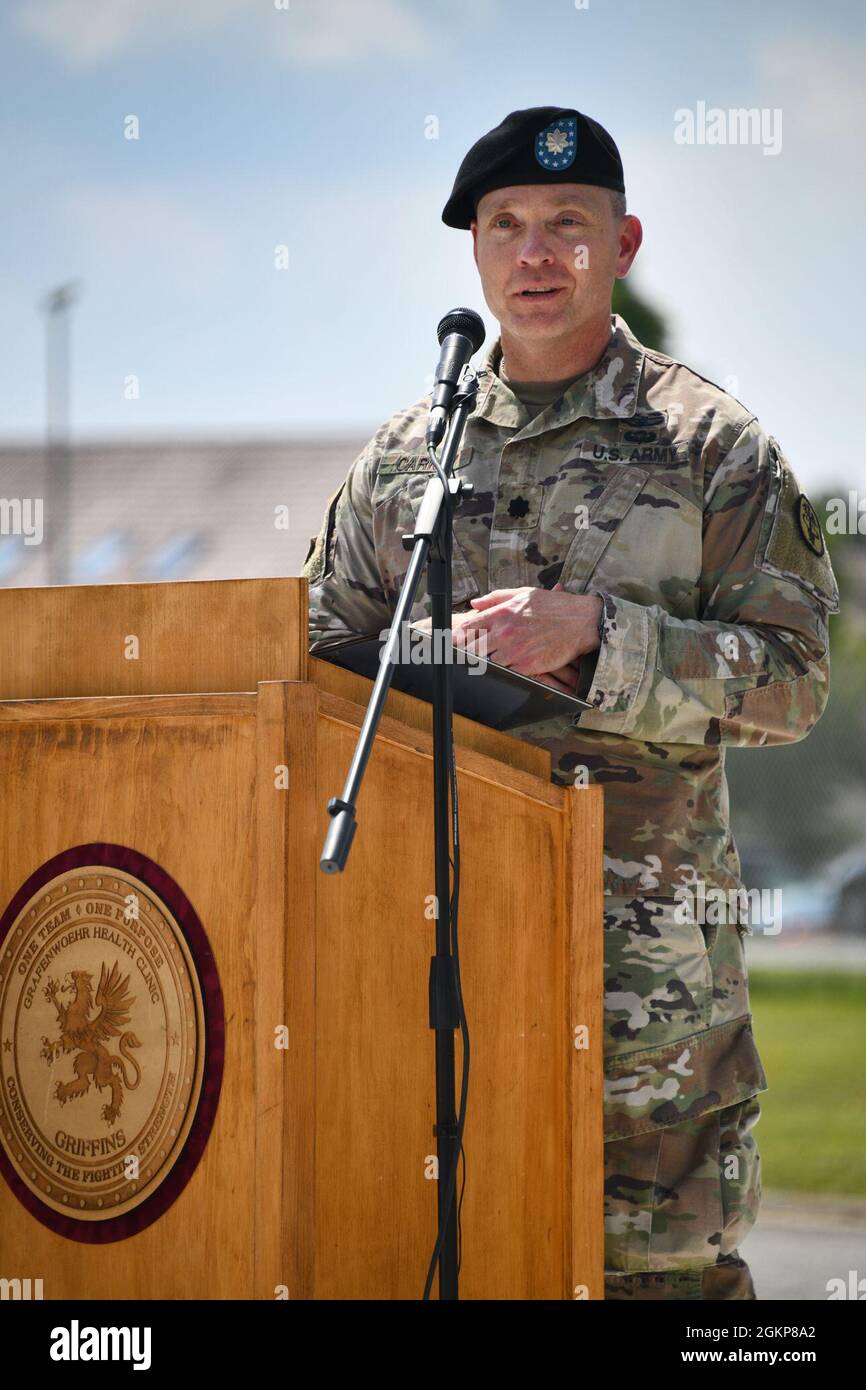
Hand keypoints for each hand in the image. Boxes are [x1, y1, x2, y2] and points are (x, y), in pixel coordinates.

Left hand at [452, 584, 601, 679]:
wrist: (580, 623)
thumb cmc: (553, 607)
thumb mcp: (523, 594)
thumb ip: (496, 598)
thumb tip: (474, 603)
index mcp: (502, 613)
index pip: (469, 628)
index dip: (457, 637)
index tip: (453, 641)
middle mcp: (505, 633)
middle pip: (473, 648)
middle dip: (467, 652)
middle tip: (463, 655)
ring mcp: (515, 651)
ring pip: (487, 662)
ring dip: (485, 662)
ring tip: (483, 662)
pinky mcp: (526, 667)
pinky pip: (505, 671)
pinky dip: (503, 670)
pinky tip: (504, 666)